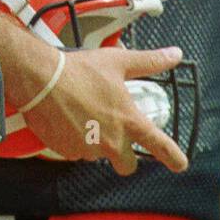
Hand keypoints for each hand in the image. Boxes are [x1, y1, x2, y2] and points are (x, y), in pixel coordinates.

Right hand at [22, 46, 188, 174]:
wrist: (40, 78)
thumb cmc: (78, 70)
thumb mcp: (118, 61)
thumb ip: (150, 62)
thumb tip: (175, 55)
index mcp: (128, 121)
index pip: (160, 146)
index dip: (174, 158)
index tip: (179, 164)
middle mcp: (111, 140)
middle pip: (127, 164)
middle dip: (123, 156)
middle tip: (111, 135)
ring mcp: (88, 148)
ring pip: (97, 155)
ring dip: (94, 143)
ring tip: (81, 117)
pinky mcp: (66, 150)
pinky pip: (75, 152)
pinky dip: (73, 141)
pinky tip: (66, 121)